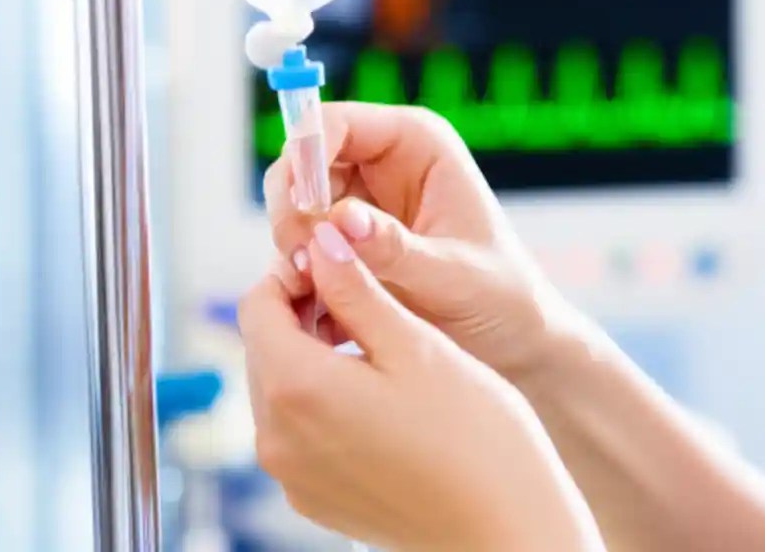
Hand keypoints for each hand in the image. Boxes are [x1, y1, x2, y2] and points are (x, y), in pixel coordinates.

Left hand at [239, 221, 602, 550]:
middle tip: (363, 298)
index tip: (339, 264)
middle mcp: (277, 439)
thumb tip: (320, 242)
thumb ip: (356, 290)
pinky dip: (324, 402)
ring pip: (281, 389)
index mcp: (295, 389)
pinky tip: (379, 396)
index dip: (294, 273)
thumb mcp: (415, 345)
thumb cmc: (476, 439)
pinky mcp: (315, 499)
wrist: (508, 532)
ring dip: (314, 356)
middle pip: (265, 347)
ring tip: (378, 345)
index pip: (257, 306)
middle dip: (303, 314)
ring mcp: (293, 476)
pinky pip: (300, 431)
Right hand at [265, 103, 586, 381]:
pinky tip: (319, 312)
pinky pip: (300, 249)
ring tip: (318, 292)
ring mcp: (357, 203)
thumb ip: (395, 249)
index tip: (305, 208)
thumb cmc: (500, 298)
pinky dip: (299, 277)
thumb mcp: (452, 276)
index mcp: (417, 143)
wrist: (511, 345)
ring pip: (292, 207)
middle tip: (304, 260)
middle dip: (293, 209)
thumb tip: (341, 219)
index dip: (307, 155)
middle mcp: (380, 163)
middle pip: (300, 162)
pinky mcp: (343, 244)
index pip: (337, 122)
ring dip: (294, 248)